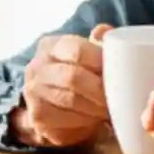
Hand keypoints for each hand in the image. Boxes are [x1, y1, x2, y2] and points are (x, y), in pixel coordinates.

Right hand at [12, 24, 112, 147]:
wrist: (56, 106)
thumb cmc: (80, 75)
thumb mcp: (89, 55)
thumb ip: (99, 43)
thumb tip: (103, 32)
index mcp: (50, 46)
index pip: (76, 50)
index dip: (100, 61)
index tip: (119, 71)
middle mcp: (37, 67)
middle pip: (73, 77)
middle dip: (100, 89)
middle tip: (119, 97)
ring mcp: (34, 93)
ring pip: (71, 100)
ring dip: (95, 107)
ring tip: (111, 109)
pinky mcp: (38, 117)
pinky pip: (66, 120)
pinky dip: (85, 122)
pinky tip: (95, 120)